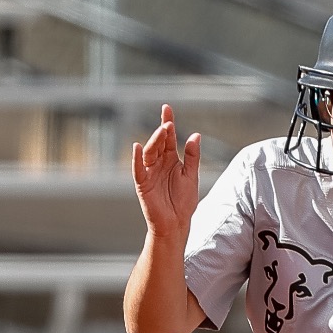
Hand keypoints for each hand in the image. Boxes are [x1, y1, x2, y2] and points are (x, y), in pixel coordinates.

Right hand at [131, 104, 202, 237]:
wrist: (176, 223)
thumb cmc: (184, 201)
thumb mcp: (192, 176)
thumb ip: (193, 156)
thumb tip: (196, 135)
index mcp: (171, 159)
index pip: (169, 138)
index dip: (168, 123)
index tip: (167, 108)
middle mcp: (158, 163)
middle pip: (158, 143)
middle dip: (162, 132)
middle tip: (168, 124)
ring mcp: (149, 173)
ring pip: (149, 153)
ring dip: (154, 141)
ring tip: (161, 131)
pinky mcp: (143, 184)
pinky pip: (138, 169)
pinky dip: (136, 159)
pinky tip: (137, 147)